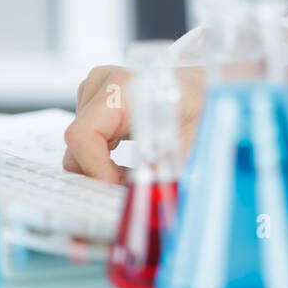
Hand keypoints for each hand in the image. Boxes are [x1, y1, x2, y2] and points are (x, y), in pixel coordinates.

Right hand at [63, 63, 205, 182]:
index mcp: (127, 88)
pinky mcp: (98, 92)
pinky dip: (99, 149)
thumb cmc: (203, 111)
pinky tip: (123, 153)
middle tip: (126, 185)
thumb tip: (139, 206)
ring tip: (128, 168)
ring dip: (99, 160)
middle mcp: (108, 81)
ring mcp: (100, 84)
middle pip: (78, 139)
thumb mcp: (187, 147)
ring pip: (79, 138)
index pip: (83, 135)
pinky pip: (85, 131)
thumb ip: (160, 177)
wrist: (209, 89)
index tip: (112, 188)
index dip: (93, 168)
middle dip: (98, 169)